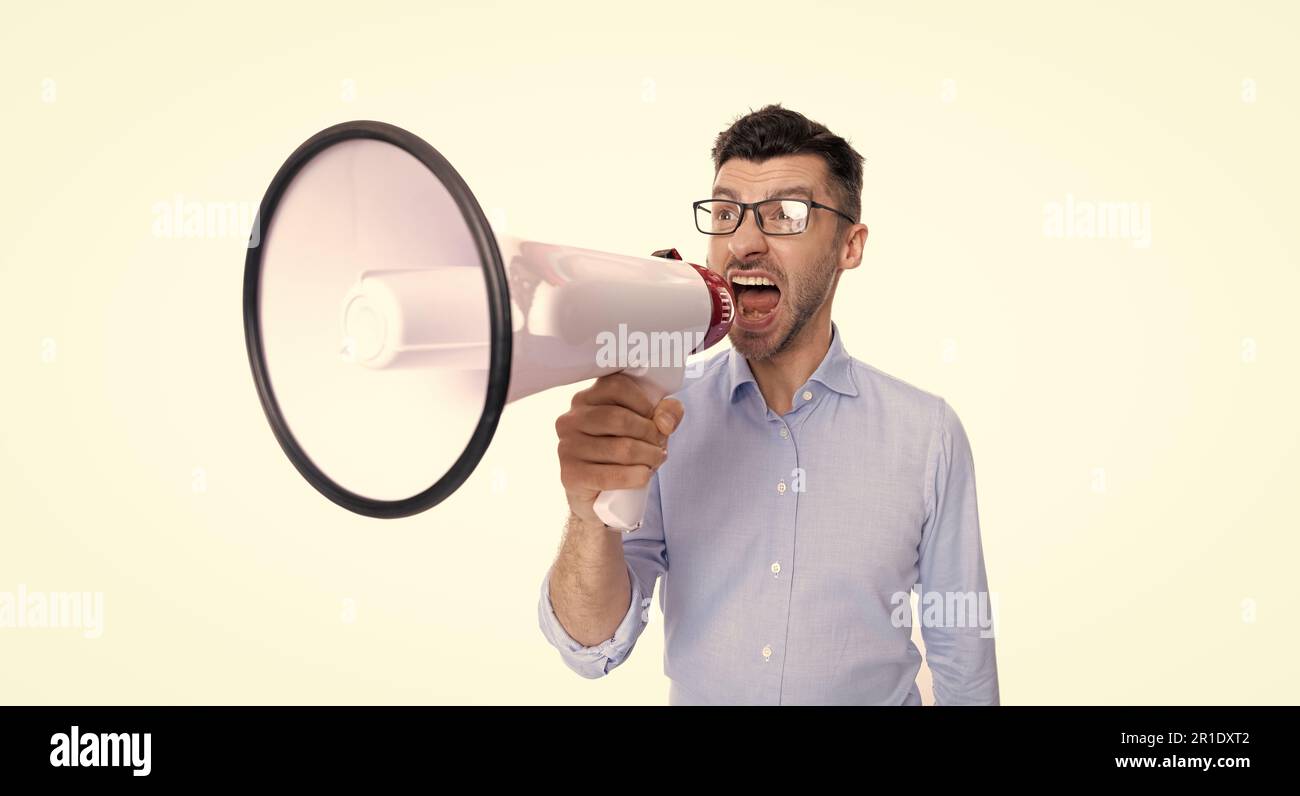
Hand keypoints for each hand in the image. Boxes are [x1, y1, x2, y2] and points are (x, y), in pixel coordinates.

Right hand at [555, 373, 684, 528]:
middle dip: (649, 433)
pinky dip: (635, 476)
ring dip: (648, 456)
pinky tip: (644, 475)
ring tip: (655, 461)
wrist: (599, 495)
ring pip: (620, 448)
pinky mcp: (570, 475)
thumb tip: (665, 422)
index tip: (655, 419)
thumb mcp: (647, 425)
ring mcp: (567, 447)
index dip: (644, 402)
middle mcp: (571, 419)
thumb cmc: (622, 452)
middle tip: (660, 445)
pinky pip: (610, 475)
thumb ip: (665, 412)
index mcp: (587, 399)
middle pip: (619, 418)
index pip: (617, 386)